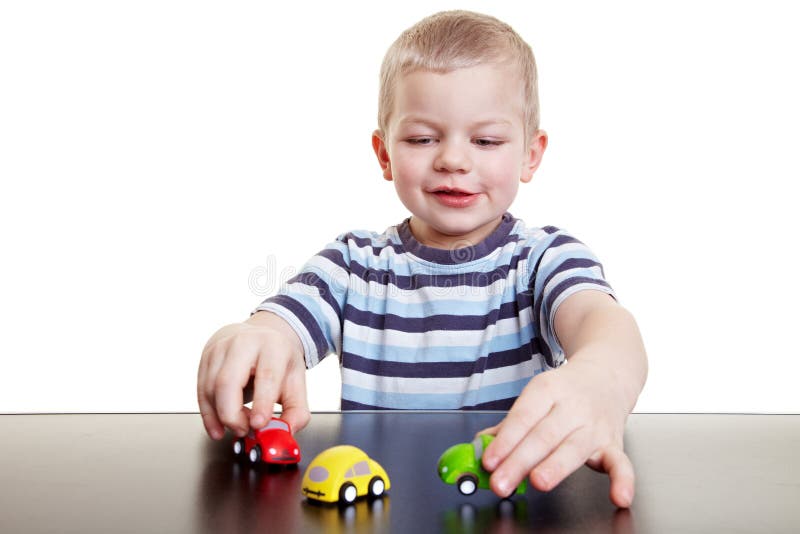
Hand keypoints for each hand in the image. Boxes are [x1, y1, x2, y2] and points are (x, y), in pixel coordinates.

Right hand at [197, 312, 309, 439]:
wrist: (258, 337)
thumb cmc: (276, 360)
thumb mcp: (295, 381)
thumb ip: (296, 411)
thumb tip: (286, 432)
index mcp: (273, 346)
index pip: (266, 376)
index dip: (262, 403)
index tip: (259, 424)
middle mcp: (244, 343)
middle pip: (228, 381)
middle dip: (232, 415)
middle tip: (244, 430)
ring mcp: (221, 349)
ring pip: (210, 388)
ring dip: (221, 416)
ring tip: (238, 425)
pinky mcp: (205, 359)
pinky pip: (201, 392)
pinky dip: (208, 415)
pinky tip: (218, 427)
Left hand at [479, 359, 634, 507]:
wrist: (607, 376)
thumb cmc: (565, 391)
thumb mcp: (536, 397)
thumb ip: (510, 425)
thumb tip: (482, 446)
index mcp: (547, 390)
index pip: (523, 418)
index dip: (505, 440)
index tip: (489, 461)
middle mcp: (572, 407)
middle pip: (544, 436)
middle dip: (520, 461)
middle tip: (500, 482)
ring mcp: (594, 426)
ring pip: (574, 449)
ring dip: (555, 467)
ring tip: (537, 482)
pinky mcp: (614, 443)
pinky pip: (621, 463)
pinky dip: (622, 480)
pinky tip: (618, 497)